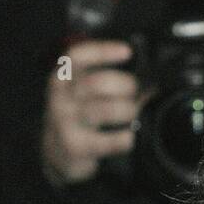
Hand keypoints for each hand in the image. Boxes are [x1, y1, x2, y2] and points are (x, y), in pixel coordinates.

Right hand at [40, 40, 141, 185]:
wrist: (56, 152)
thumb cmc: (77, 115)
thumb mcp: (80, 92)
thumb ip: (102, 80)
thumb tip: (147, 82)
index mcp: (62, 77)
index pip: (78, 56)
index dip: (103, 51)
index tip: (128, 52)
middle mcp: (61, 97)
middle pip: (96, 83)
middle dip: (124, 84)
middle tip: (137, 92)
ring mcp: (66, 121)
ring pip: (104, 110)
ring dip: (127, 110)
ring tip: (134, 113)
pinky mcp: (75, 146)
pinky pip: (107, 141)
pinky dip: (124, 139)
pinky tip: (129, 137)